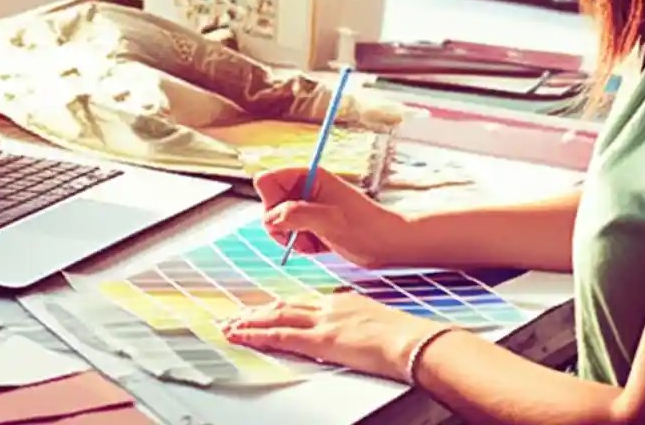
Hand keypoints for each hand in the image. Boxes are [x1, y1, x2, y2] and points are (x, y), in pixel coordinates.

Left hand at [221, 292, 443, 381]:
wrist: (413, 341)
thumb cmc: (407, 337)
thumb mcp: (382, 324)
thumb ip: (364, 325)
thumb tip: (361, 334)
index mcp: (345, 302)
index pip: (305, 302)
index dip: (283, 306)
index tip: (268, 309)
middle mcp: (330, 307)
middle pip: (286, 306)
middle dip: (260, 312)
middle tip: (238, 315)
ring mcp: (323, 322)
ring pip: (276, 317)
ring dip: (250, 322)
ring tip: (230, 326)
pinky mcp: (319, 340)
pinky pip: (279, 336)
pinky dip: (255, 335)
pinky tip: (240, 336)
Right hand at [253, 166, 407, 267]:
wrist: (390, 246)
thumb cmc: (367, 229)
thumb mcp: (330, 221)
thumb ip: (296, 215)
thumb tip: (270, 217)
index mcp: (310, 178)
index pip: (268, 180)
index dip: (271, 200)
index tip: (288, 216)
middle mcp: (307, 190)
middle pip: (270, 203)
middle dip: (280, 224)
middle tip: (302, 234)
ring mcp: (310, 209)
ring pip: (278, 223)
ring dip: (290, 238)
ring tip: (313, 242)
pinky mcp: (314, 226)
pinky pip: (291, 236)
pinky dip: (300, 245)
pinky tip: (319, 248)